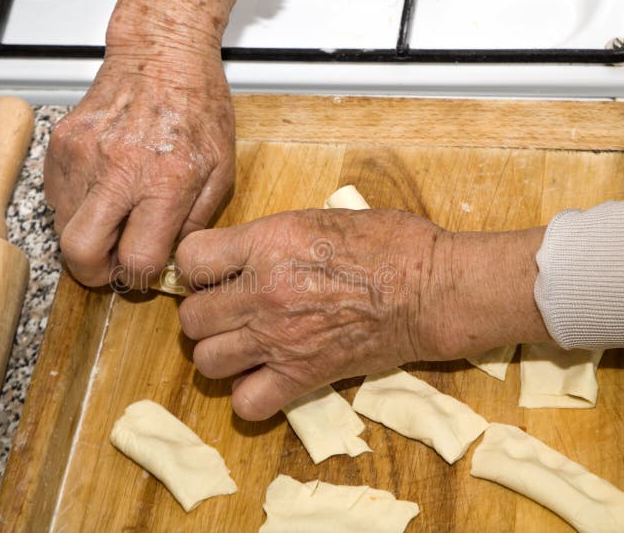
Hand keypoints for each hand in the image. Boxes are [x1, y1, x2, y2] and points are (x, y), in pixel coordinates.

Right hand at [44, 47, 234, 286]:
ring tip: (113, 219)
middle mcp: (118, 171)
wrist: (160, 56)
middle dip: (94, 272)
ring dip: (86, 235)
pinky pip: (55, 196)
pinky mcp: (61, 144)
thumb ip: (196, 222)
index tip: (143, 272)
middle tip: (111, 266)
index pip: (137, 258)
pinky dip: (75, 206)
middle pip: (80, 251)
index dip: (139, 278)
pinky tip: (102, 192)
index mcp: (165, 181)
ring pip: (62, 227)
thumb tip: (170, 259)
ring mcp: (82, 156)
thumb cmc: (195, 107)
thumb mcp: (220, 169)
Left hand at [176, 209, 548, 420]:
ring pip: (206, 361)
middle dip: (204, 314)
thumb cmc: (389, 244)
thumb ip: (271, 238)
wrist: (432, 288)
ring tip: (243, 345)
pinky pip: (246, 404)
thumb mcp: (320, 218)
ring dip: (220, 354)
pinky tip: (264, 378)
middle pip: (191, 318)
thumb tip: (244, 254)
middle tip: (228, 312)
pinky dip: (248, 397)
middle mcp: (263, 293)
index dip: (198, 267)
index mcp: (267, 243)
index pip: (190, 259)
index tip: (213, 272)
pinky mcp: (303, 376)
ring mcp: (279, 339)